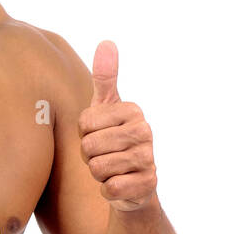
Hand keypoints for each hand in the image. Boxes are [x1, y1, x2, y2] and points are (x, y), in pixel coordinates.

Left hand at [78, 40, 157, 212]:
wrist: (133, 184)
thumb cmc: (113, 140)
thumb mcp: (106, 108)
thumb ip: (105, 78)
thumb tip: (106, 42)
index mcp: (133, 111)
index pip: (85, 124)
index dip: (85, 136)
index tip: (99, 136)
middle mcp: (145, 131)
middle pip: (90, 147)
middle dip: (90, 157)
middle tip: (105, 155)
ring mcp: (148, 158)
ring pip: (98, 168)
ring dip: (98, 174)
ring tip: (112, 169)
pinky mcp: (147, 184)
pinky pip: (110, 188)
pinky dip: (108, 191)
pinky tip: (120, 185)